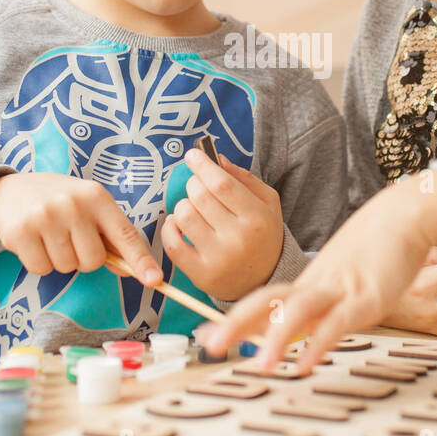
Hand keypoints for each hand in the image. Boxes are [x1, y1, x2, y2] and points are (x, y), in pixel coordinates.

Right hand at [0, 172, 161, 284]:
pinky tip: (33, 242)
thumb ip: (110, 237)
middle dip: (83, 258)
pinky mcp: (20, 232)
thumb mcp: (87, 208)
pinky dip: (39, 262)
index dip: (141, 259)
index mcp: (96, 197)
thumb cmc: (58, 202)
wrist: (9, 190)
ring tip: (49, 236)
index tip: (155, 280)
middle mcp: (73, 204)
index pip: (125, 233)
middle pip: (93, 260)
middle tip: (69, 238)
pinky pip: (41, 268)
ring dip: (60, 260)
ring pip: (67, 267)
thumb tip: (131, 270)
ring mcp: (46, 217)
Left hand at [161, 149, 283, 301]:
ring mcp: (218, 258)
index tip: (192, 155)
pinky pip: (172, 243)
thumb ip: (243, 178)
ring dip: (182, 205)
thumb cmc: (262, 234)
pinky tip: (178, 225)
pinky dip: (170, 228)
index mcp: (257, 217)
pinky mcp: (201, 274)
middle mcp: (238, 239)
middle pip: (200, 196)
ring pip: (184, 216)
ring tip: (192, 208)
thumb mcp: (266, 203)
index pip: (222, 184)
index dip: (203, 165)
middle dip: (193, 184)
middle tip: (197, 186)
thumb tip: (216, 158)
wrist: (264, 280)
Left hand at [200, 176, 436, 370]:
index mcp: (307, 282)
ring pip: (299, 310)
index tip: (207, 336)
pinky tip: (308, 362)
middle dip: (236, 324)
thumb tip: (300, 329)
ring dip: (277, 337)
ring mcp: (340, 289)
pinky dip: (320, 342)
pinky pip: (338, 322)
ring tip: (262, 365)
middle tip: (210, 345)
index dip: (234, 319)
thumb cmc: (374, 247)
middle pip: (267, 300)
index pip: (262, 299)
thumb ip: (321, 301)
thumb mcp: (341, 276)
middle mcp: (316, 285)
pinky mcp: (368, 297)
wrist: (402, 216)